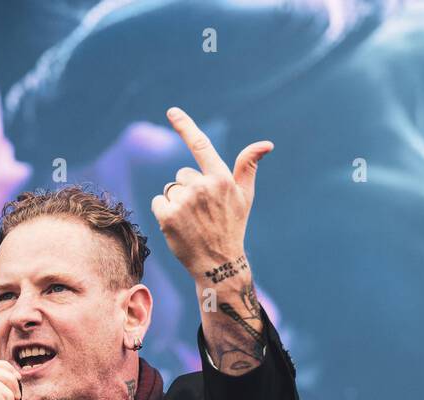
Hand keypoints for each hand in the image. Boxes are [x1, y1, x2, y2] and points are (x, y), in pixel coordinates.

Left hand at [150, 106, 272, 277]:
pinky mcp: (168, 215)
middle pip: (182, 175)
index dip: (185, 125)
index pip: (201, 145)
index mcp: (221, 178)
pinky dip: (164, 213)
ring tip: (192, 221)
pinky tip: (178, 226)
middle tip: (202, 213)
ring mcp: (184, 201)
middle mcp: (202, 186)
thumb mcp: (244, 197)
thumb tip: (266, 144)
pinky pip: (158, 202)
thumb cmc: (232, 227)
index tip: (172, 111)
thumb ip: (248, 167)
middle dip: (188, 190)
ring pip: (170, 189)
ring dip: (176, 203)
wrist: (218, 264)